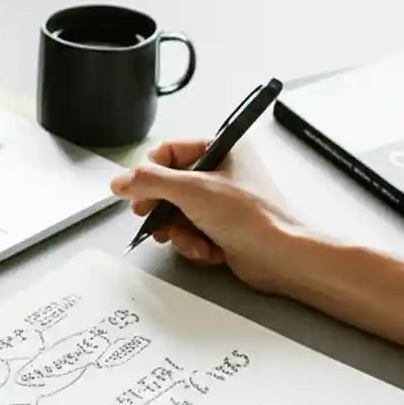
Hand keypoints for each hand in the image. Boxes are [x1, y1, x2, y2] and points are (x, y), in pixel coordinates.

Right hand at [111, 139, 324, 293]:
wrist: (281, 256)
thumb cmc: (253, 216)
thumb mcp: (192, 190)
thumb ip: (151, 182)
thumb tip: (122, 181)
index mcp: (222, 149)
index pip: (170, 151)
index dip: (149, 172)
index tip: (137, 190)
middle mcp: (222, 173)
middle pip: (169, 186)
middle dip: (161, 208)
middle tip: (152, 216)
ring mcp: (222, 202)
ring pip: (177, 213)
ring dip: (177, 230)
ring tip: (189, 238)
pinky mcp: (222, 228)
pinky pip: (191, 232)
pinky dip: (193, 243)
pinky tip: (207, 250)